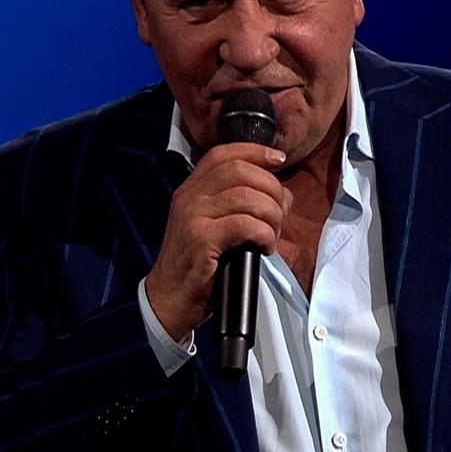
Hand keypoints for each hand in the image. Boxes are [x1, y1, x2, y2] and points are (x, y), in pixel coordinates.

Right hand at [144, 143, 292, 340]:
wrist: (169, 299)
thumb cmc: (197, 265)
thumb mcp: (214, 226)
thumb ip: (241, 205)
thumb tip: (282, 195)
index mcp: (191, 189)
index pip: (223, 154)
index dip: (255, 152)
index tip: (279, 160)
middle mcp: (189, 197)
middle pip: (240, 171)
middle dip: (271, 189)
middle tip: (280, 214)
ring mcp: (193, 217)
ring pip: (247, 197)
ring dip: (272, 216)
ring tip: (272, 235)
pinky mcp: (201, 240)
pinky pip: (245, 225)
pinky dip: (264, 234)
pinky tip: (265, 247)